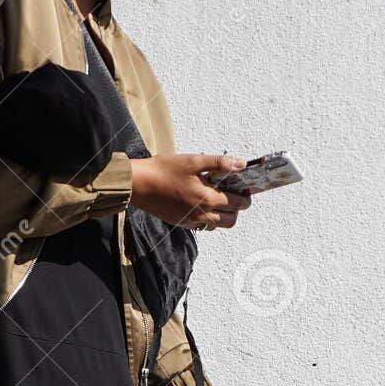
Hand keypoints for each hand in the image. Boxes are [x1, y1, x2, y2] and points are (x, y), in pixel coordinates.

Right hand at [129, 153, 253, 229]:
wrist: (138, 185)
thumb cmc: (163, 170)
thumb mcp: (193, 161)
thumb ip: (219, 163)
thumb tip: (241, 164)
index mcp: (207, 198)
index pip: (238, 204)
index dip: (245, 196)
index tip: (244, 187)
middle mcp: (202, 214)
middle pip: (231, 220)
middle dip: (237, 208)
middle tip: (232, 193)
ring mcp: (191, 221)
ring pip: (217, 225)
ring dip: (223, 214)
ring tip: (216, 196)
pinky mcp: (182, 223)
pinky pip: (202, 225)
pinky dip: (207, 216)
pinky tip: (200, 201)